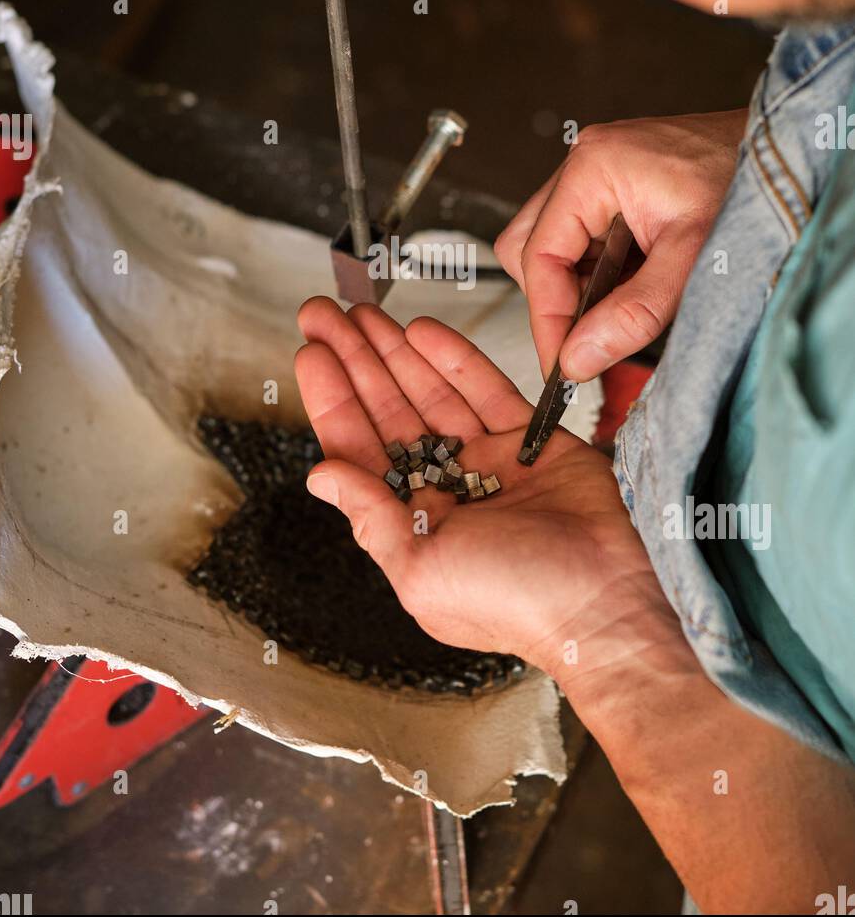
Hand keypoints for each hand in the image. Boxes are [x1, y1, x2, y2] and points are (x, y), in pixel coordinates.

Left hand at [294, 297, 679, 696]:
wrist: (606, 598)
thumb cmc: (514, 602)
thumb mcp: (419, 569)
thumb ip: (370, 518)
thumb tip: (320, 475)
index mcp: (413, 524)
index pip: (359, 450)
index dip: (333, 399)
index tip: (310, 354)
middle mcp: (447, 490)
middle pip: (389, 412)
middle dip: (355, 362)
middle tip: (323, 316)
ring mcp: (489, 463)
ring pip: (432, 394)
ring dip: (396, 353)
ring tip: (363, 314)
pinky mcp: (533, 443)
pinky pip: (486, 389)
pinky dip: (453, 359)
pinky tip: (422, 332)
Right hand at [495, 109, 746, 378]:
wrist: (790, 154)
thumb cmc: (749, 185)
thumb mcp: (693, 259)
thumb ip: (633, 313)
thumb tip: (579, 356)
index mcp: (593, 168)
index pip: (538, 258)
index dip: (548, 320)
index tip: (564, 364)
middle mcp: (586, 162)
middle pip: (530, 248)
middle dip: (556, 300)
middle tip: (591, 339)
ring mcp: (598, 172)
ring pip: (551, 245)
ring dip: (578, 286)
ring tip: (624, 306)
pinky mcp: (615, 186)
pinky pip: (582, 237)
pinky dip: (600, 272)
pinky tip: (637, 282)